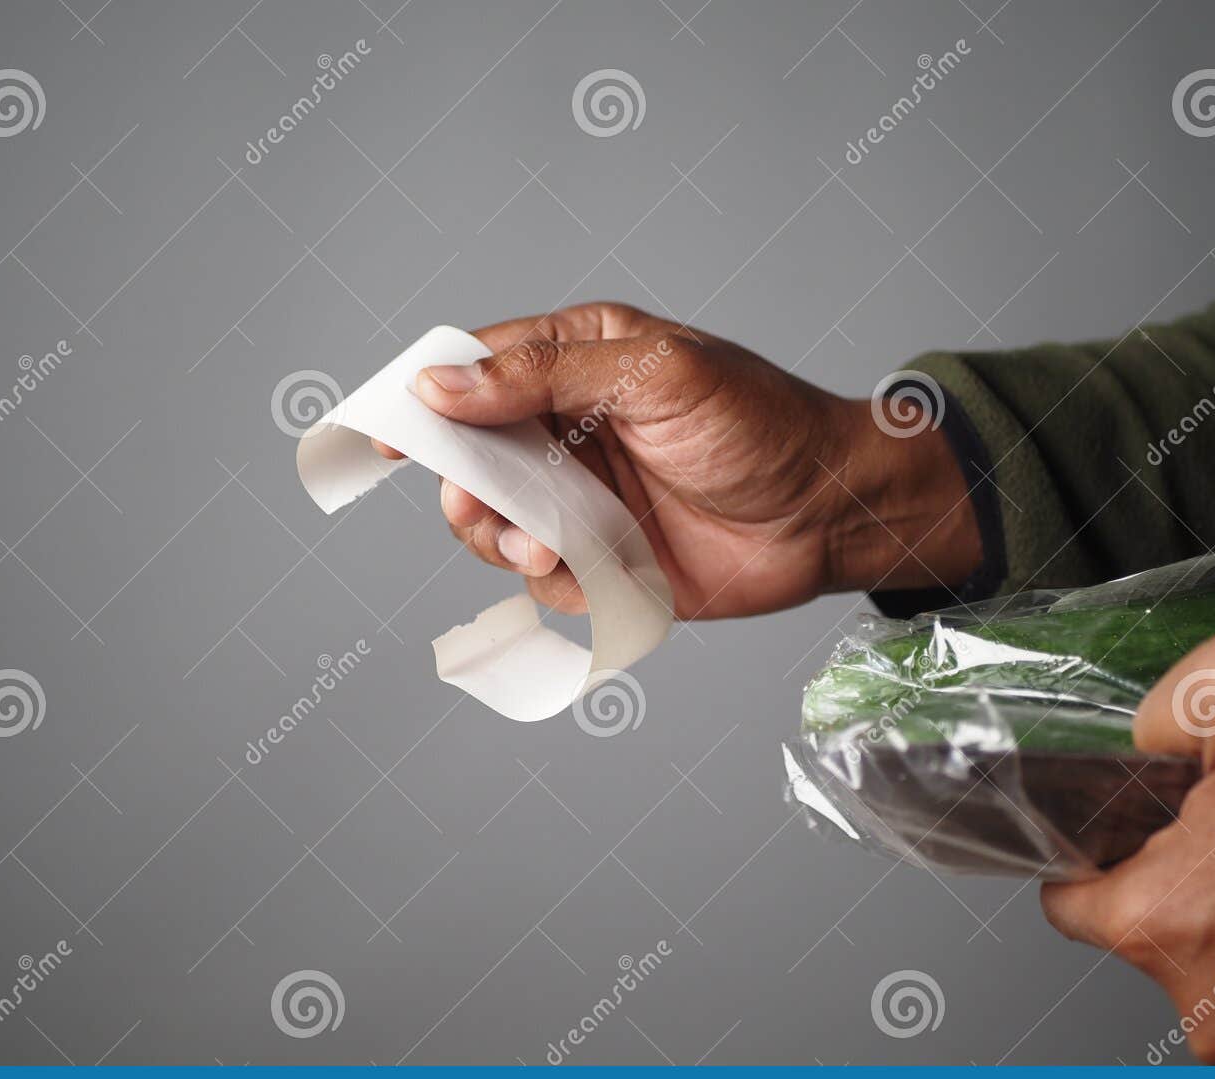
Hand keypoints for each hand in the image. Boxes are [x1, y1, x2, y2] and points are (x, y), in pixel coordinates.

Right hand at [376, 302, 978, 617]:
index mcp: (578, 362)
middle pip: (470, 456)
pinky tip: (574, 571)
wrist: (830, 513)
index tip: (385, 433)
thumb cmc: (760, 425)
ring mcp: (585, 499)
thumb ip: (545, 374)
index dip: (425, 401)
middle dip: (463, 483)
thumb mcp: (654, 374)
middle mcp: (570, 431)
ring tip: (537, 546)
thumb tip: (443, 384)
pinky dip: (543, 580)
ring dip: (496, 536)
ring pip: (494, 522)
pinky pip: (542, 578)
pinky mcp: (605, 563)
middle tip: (482, 502)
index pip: (475, 371)